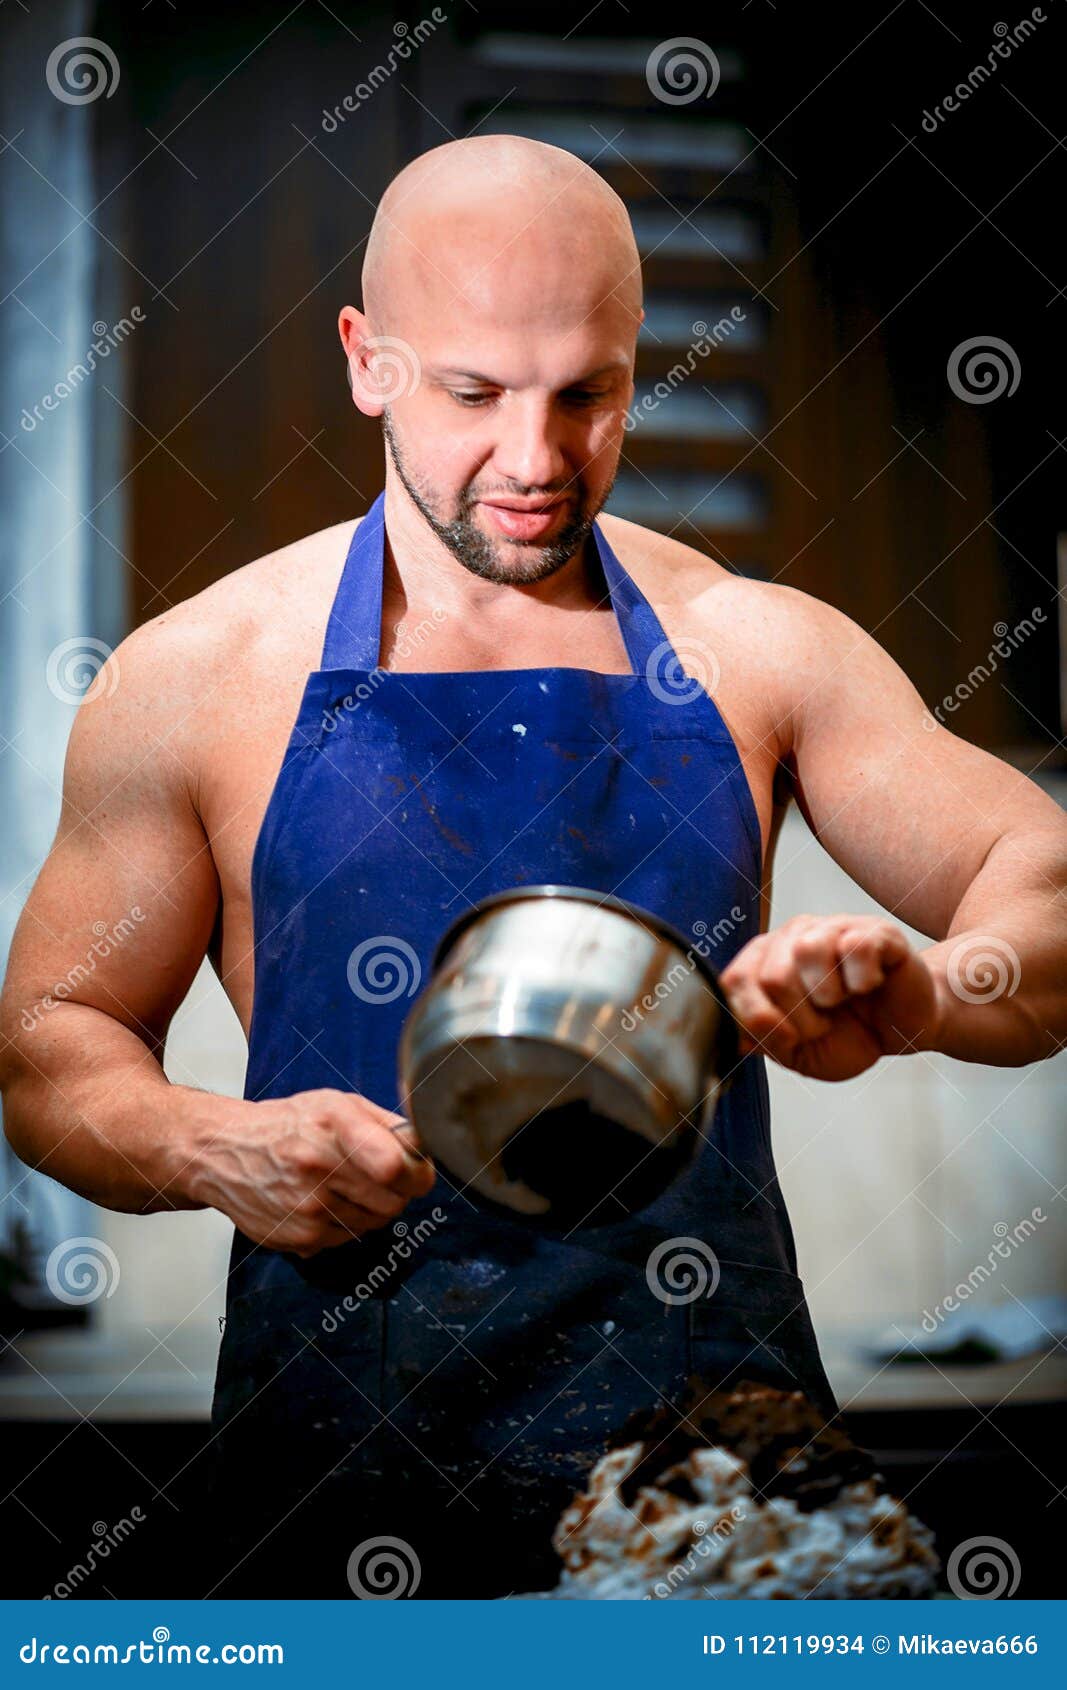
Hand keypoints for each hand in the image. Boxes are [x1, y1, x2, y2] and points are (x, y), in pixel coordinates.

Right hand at [193, 1087, 435, 1255]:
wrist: (223, 1153)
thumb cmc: (287, 1124)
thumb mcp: (336, 1104)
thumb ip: (386, 1123)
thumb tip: (426, 1146)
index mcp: (333, 1126)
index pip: (395, 1165)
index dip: (416, 1171)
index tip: (415, 1168)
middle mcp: (317, 1167)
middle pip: (394, 1201)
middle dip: (397, 1192)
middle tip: (377, 1176)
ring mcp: (307, 1208)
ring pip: (375, 1223)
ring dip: (371, 1209)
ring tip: (343, 1186)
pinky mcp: (299, 1238)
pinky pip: (349, 1239)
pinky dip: (346, 1224)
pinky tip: (323, 1202)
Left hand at [719, 913, 941, 1080]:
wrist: (902, 1030)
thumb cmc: (848, 1035)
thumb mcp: (798, 1052)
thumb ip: (762, 1038)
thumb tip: (728, 1034)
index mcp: (764, 960)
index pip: (734, 982)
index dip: (760, 1020)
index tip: (788, 1038)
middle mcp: (792, 936)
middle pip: (773, 975)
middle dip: (800, 1019)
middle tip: (824, 1023)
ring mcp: (833, 928)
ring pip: (809, 950)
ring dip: (829, 995)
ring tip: (843, 1001)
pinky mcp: (875, 932)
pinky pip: (856, 947)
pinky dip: (863, 979)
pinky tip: (869, 984)